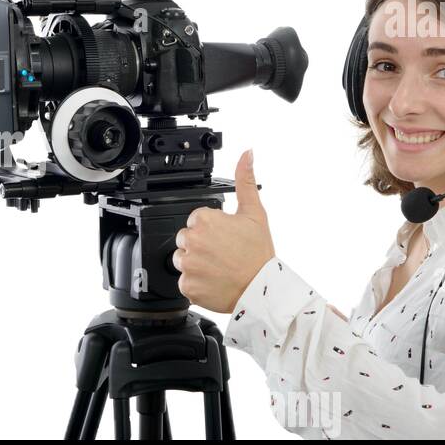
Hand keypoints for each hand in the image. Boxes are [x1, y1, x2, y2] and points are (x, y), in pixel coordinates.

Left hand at [172, 149, 275, 312]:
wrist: (262, 290)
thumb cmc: (259, 254)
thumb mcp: (255, 213)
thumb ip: (245, 180)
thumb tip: (247, 154)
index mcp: (204, 219)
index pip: (196, 219)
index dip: (211, 228)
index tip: (224, 237)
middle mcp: (192, 240)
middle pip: (185, 239)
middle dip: (200, 244)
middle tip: (222, 253)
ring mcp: (188, 264)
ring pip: (181, 260)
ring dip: (195, 264)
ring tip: (217, 267)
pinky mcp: (186, 285)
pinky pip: (184, 282)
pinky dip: (196, 283)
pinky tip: (213, 280)